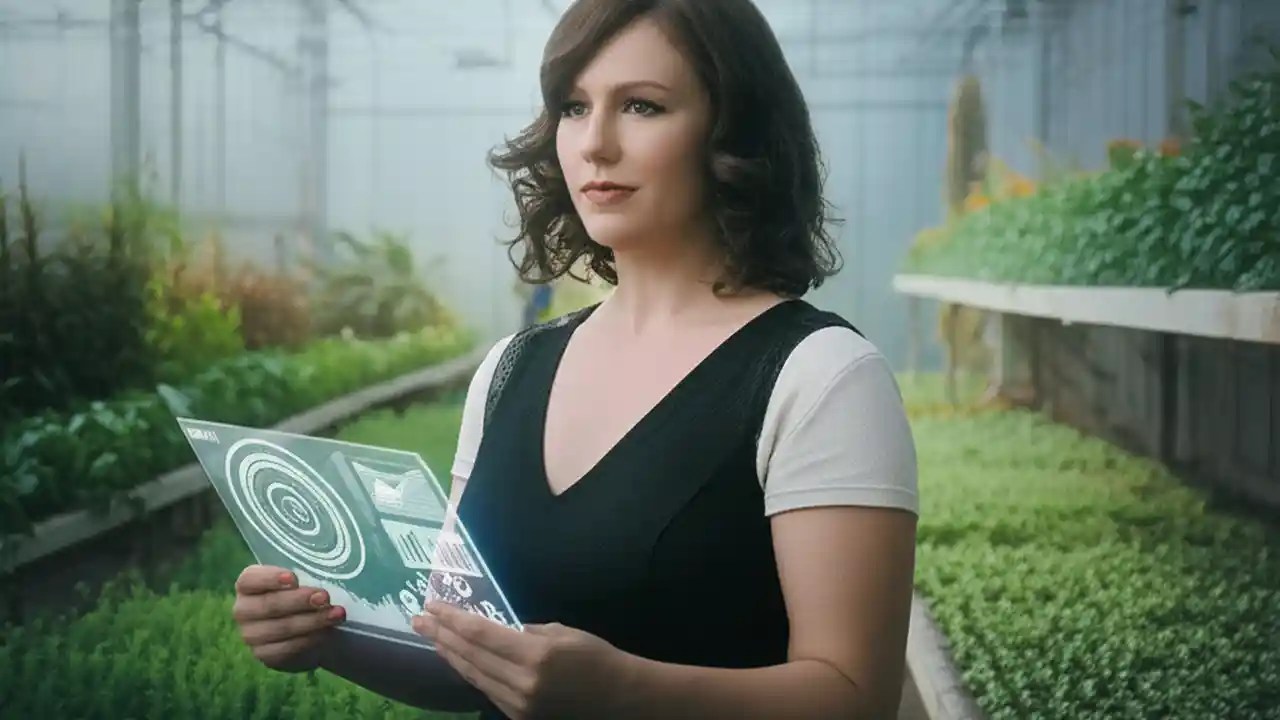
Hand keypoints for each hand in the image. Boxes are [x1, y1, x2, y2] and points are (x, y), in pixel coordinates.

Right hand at [232, 564, 346, 671]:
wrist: (307, 628)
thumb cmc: (302, 593)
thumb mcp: (301, 579)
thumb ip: (306, 573)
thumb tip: (329, 566)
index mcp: (248, 584)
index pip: (250, 579)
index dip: (270, 578)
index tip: (294, 578)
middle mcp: (243, 610)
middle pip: (269, 604)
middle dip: (300, 600)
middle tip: (324, 597)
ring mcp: (251, 635)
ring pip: (282, 628)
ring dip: (312, 621)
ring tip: (337, 614)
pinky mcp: (264, 655)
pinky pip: (287, 648)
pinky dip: (310, 639)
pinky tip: (327, 632)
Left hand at [412, 601, 632, 719]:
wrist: (619, 698)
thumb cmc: (596, 657)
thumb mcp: (562, 632)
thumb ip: (526, 632)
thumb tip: (501, 630)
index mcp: (535, 655)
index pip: (481, 634)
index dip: (453, 619)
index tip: (432, 606)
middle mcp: (522, 682)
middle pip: (471, 655)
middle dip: (442, 635)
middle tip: (419, 619)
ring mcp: (519, 704)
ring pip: (474, 676)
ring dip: (450, 655)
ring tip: (432, 637)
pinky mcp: (519, 716)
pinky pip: (487, 690)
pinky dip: (470, 673)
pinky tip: (458, 660)